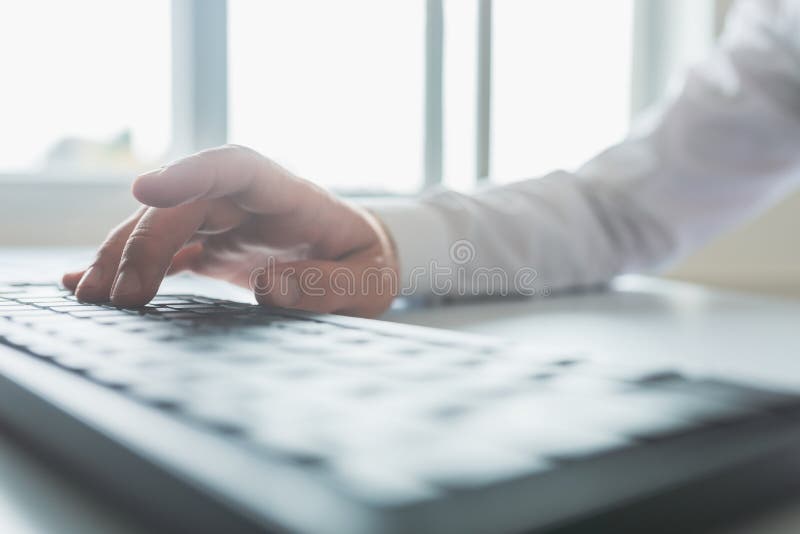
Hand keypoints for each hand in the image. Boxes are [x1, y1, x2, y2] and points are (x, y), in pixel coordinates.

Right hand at [62, 145, 398, 316]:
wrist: (364, 259)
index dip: (190, 173)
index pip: (235, 166)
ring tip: (90, 295)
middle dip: (145, 241)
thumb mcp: (369, 281)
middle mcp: (250, 200)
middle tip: (122, 296)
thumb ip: (329, 285)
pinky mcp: (213, 244)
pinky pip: (164, 247)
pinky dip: (130, 264)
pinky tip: (92, 285)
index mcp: (292, 195)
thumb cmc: (369, 264)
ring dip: (123, 253)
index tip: (145, 190)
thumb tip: (270, 285)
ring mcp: (227, 220)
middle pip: (185, 201)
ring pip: (163, 221)